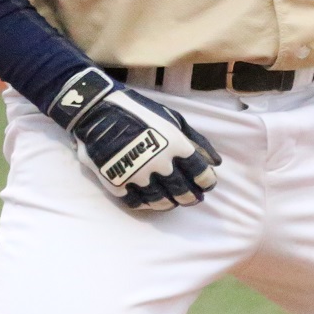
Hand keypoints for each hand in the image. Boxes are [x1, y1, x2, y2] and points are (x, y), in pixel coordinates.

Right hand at [46, 68, 221, 211]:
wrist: (97, 109)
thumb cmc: (139, 111)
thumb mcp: (172, 118)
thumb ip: (196, 141)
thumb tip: (216, 163)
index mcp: (175, 144)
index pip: (200, 173)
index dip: (206, 182)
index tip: (206, 184)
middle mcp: (159, 163)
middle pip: (182, 191)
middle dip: (190, 197)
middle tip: (192, 198)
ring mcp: (136, 175)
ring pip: (160, 201)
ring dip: (169, 203)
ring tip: (171, 201)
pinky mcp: (116, 183)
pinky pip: (135, 203)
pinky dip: (145, 204)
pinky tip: (148, 200)